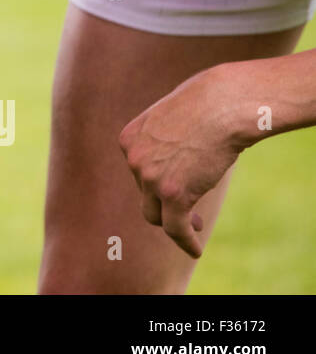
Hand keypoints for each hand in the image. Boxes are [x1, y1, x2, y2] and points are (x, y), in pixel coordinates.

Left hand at [118, 64, 250, 257]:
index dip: (155, 182)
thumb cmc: (207, 104)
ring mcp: (150, 178)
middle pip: (145, 192)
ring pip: (155, 214)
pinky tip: (195, 249)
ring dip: (173, 223)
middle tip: (188, 210)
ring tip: (195, 227)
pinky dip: (185, 241)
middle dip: (163, 202)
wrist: (224, 104)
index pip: (138, 171)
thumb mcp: (172, 118)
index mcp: (128, 139)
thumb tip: (172, 162)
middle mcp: (133, 160)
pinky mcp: (173, 195)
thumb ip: (163, 140)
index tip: (173, 187)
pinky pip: (175, 228)